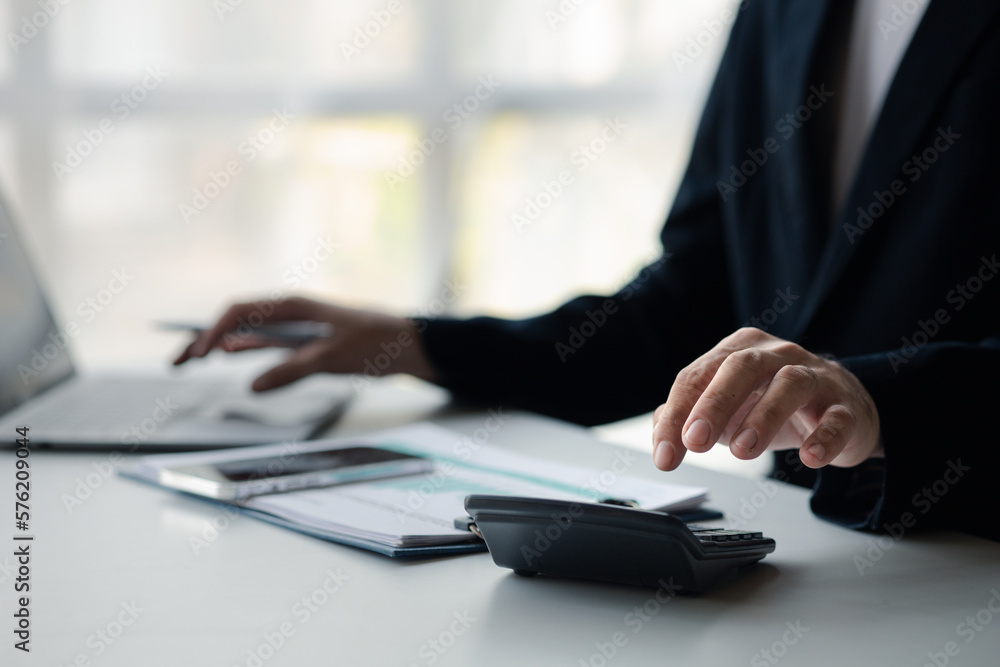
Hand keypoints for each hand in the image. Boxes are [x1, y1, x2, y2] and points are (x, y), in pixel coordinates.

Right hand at [172, 296, 436, 390]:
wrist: (409, 344)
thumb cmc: (376, 342)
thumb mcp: (333, 359)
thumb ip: (292, 370)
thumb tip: (253, 386)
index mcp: (294, 305)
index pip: (241, 312)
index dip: (214, 331)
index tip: (198, 354)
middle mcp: (290, 313)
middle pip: (237, 321)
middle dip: (204, 339)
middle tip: (177, 362)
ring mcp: (297, 328)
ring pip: (249, 334)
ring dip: (220, 346)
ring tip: (189, 362)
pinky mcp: (307, 343)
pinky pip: (268, 345)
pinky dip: (246, 351)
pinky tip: (231, 357)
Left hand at [651, 327, 881, 471]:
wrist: (842, 410)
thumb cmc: (774, 405)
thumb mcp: (726, 409)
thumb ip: (688, 417)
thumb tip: (660, 433)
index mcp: (739, 351)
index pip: (698, 376)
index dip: (677, 414)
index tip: (666, 454)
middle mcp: (776, 355)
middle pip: (740, 367)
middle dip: (714, 403)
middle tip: (696, 441)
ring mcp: (815, 377)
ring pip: (790, 384)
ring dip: (764, 417)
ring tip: (743, 451)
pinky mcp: (846, 406)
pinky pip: (838, 417)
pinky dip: (825, 437)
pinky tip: (810, 457)